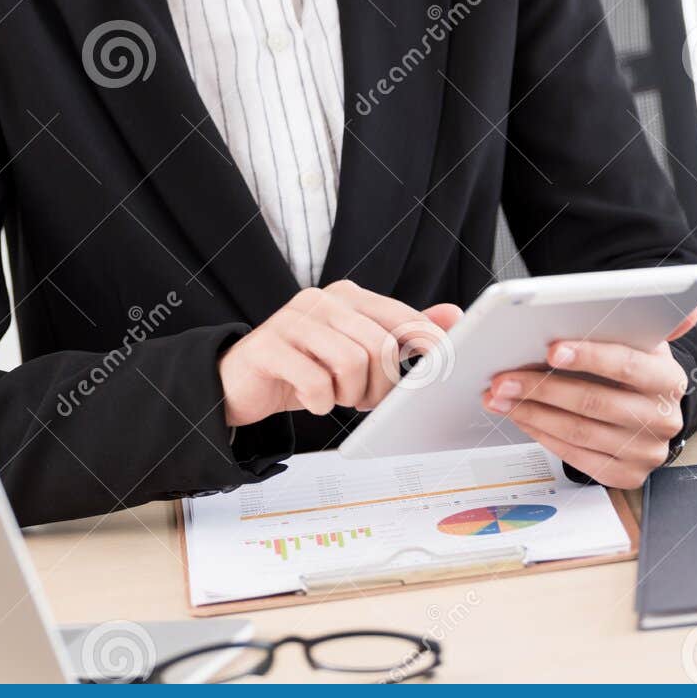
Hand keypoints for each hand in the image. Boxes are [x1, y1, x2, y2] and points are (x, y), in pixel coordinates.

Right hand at [219, 279, 462, 427]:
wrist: (243, 382)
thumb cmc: (306, 365)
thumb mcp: (357, 348)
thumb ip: (403, 331)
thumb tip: (453, 315)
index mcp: (348, 295)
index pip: (402, 317)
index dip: (424, 349)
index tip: (435, 373)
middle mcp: (322, 300)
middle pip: (380, 346)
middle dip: (379, 386)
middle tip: (362, 397)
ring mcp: (292, 320)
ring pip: (351, 364)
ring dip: (348, 394)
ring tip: (334, 395)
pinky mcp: (267, 346)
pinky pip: (315, 382)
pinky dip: (319, 402)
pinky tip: (310, 399)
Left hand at [479, 306, 696, 489]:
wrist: (649, 410)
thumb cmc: (634, 367)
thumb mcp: (643, 338)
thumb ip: (653, 316)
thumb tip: (688, 307)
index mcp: (669, 379)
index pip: (627, 365)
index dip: (588, 356)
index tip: (551, 349)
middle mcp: (662, 419)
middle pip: (594, 402)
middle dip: (542, 388)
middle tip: (504, 377)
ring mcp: (646, 451)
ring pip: (579, 431)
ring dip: (532, 412)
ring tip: (501, 396)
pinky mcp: (627, 475)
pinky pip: (577, 458)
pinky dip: (543, 435)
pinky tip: (521, 416)